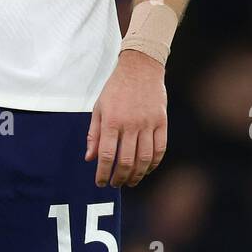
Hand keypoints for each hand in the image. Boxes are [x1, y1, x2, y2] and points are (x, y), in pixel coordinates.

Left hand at [85, 49, 167, 187]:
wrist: (140, 67)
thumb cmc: (116, 88)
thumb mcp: (99, 108)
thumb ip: (94, 134)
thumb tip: (90, 158)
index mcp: (112, 120)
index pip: (107, 155)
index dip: (103, 173)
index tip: (100, 183)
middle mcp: (130, 124)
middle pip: (127, 161)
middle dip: (120, 178)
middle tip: (116, 184)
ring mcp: (148, 123)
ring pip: (144, 159)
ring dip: (137, 175)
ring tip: (131, 181)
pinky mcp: (161, 122)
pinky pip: (160, 149)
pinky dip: (154, 163)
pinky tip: (147, 169)